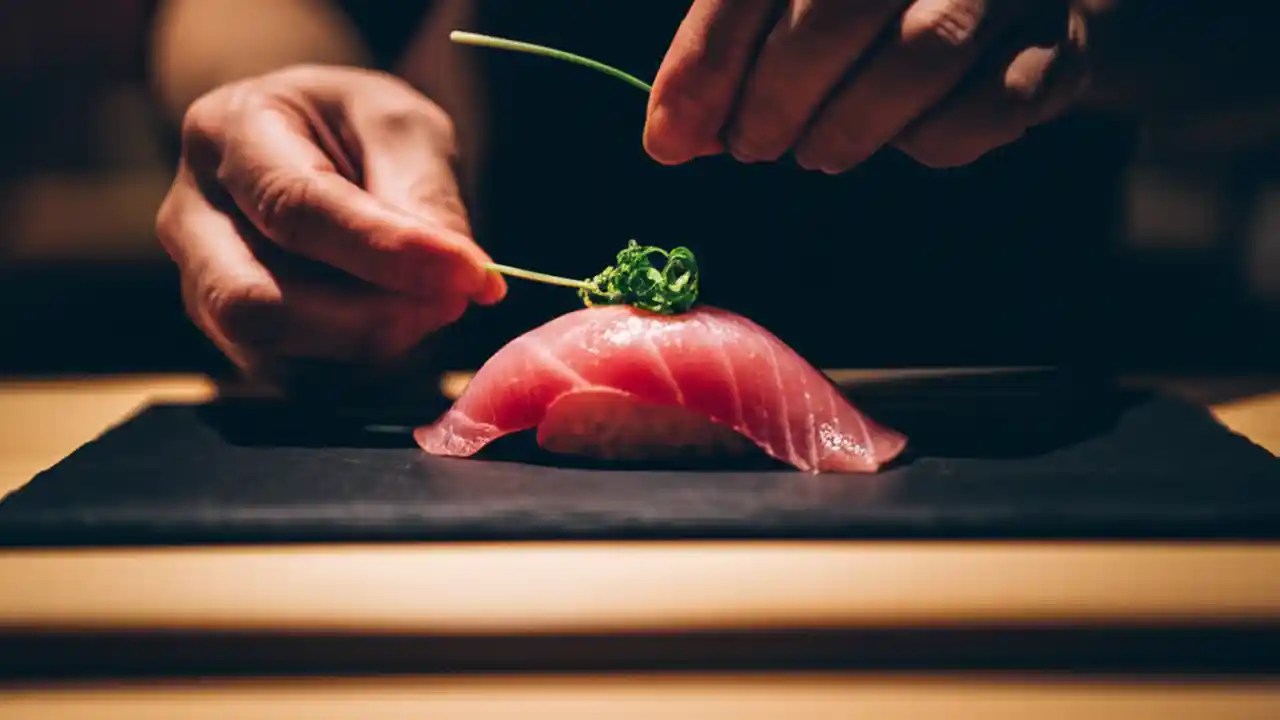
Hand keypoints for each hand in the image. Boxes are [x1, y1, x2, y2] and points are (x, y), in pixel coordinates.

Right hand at [156, 65, 504, 380]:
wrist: (322, 148)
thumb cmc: (359, 127)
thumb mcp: (403, 127)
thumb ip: (425, 194)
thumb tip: (457, 279)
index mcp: (226, 133)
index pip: (294, 208)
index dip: (388, 251)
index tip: (470, 273)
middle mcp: (192, 218)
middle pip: (252, 301)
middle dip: (366, 320)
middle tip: (451, 304)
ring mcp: (202, 288)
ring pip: (272, 353)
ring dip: (370, 348)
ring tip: (433, 308)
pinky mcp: (234, 342)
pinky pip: (295, 381)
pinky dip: (363, 371)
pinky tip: (407, 331)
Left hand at [644, 0, 1091, 171]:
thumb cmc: (876, 1)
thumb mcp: (790, 0)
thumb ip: (727, 50)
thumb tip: (671, 138)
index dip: (709, 59)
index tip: (673, 136)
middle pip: (834, 11)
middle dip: (773, 97)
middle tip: (749, 145)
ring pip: (917, 58)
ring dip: (845, 126)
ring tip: (813, 151)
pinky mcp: (1056, 45)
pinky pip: (987, 107)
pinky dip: (928, 142)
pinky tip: (902, 139)